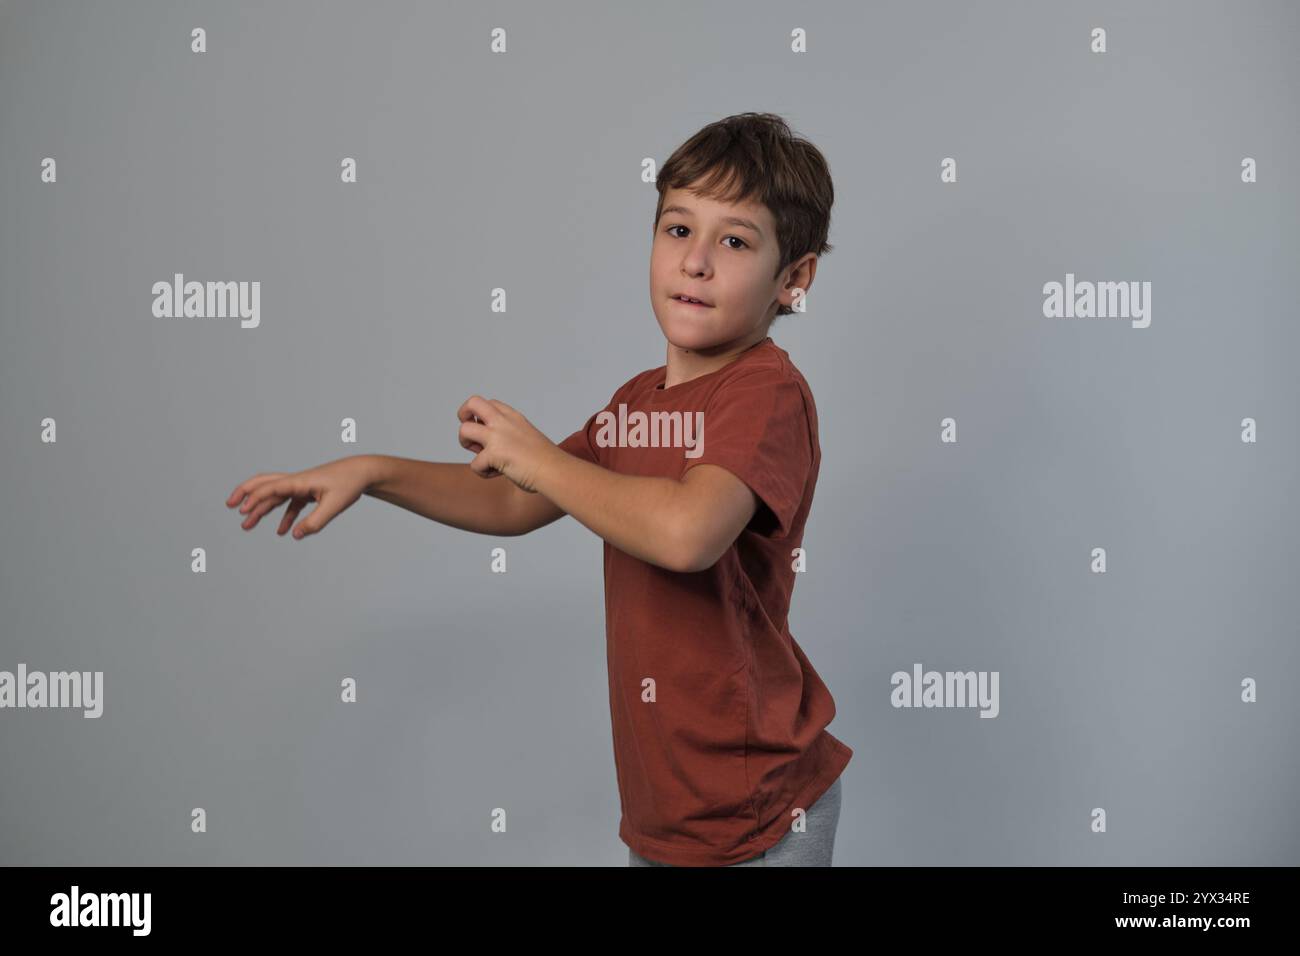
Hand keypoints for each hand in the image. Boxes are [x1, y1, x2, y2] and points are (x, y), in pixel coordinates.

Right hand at [225, 456, 373, 538]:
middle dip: (245, 493)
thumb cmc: (349, 485)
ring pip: (274, 495)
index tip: (242, 511)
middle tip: (230, 505)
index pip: (270, 488)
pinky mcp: (309, 492)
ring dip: (260, 509)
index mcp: (299, 481)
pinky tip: (281, 531)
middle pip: (264, 484)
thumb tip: (295, 535)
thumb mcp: (334, 506)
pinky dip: (283, 516)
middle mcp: (297, 481)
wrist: (364, 472)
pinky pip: (290, 504)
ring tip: (246, 525)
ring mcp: (302, 486)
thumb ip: (315, 522)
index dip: (254, 499)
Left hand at [456, 396, 555, 493]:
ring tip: (480, 455)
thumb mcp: (527, 436)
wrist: (555, 471)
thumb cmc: (545, 461)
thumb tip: (491, 448)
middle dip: (463, 416)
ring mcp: (498, 436)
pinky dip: (483, 472)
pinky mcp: (494, 454)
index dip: (481, 417)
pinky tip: (498, 474)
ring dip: (465, 443)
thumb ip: (509, 435)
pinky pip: (474, 464)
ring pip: (463, 430)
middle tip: (471, 434)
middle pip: (472, 402)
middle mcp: (503, 422)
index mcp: (513, 417)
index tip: (488, 431)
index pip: (488, 404)